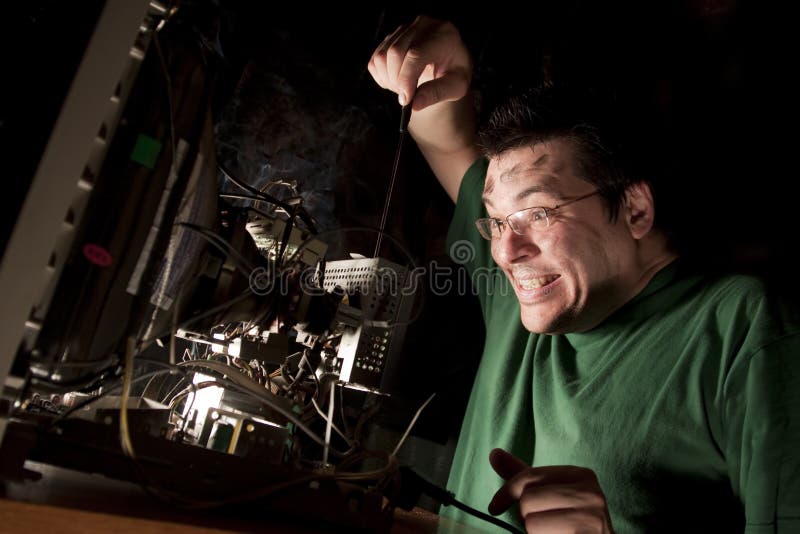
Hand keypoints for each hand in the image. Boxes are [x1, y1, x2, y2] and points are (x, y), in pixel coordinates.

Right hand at [367, 15, 471, 110]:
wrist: (448, 63)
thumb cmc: (454, 74)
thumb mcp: (457, 86)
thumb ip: (437, 93)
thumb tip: (414, 104)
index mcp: (444, 34)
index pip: (416, 54)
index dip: (407, 78)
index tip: (406, 100)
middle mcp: (423, 24)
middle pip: (395, 52)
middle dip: (397, 80)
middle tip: (407, 96)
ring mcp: (404, 28)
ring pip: (382, 56)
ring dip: (389, 79)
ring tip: (405, 88)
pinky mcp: (391, 37)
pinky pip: (375, 60)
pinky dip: (382, 77)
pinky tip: (398, 81)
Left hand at [488, 448, 613, 533]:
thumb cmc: (570, 522)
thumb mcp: (548, 494)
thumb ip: (523, 477)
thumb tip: (494, 453)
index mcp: (581, 474)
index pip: (530, 476)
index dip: (506, 492)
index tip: (493, 508)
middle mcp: (590, 492)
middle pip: (528, 500)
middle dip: (527, 517)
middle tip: (545, 524)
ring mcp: (592, 516)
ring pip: (532, 522)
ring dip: (535, 532)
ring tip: (554, 532)